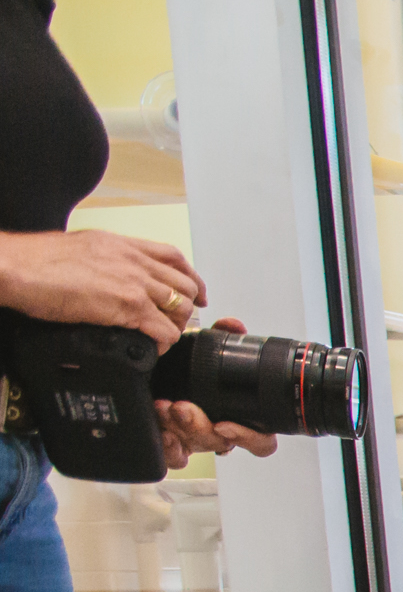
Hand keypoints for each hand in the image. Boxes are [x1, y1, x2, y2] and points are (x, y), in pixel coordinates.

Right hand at [0, 230, 207, 346]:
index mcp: (123, 245)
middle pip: (184, 283)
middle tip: (176, 321)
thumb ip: (104, 259)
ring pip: (180, 306)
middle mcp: (134, 260)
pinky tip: (154, 346)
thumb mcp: (81, 249)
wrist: (17, 267)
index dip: (190, 277)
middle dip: (186, 306)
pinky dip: (165, 341)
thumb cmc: (36, 260)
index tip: (195, 292)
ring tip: (163, 335)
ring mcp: (134, 282)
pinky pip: (164, 329)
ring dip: (176, 324)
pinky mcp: (127, 305)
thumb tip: (109, 275)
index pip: (173, 256)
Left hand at [156, 319, 277, 470]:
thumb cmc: (180, 369)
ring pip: (196, 448)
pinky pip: (174, 459)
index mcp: (236, 415)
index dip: (250, 437)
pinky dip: (169, 449)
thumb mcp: (200, 349)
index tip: (226, 424)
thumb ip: (220, 337)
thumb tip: (234, 326)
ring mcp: (194, 441)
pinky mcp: (171, 447)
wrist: (148, 375)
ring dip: (181, 428)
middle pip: (222, 443)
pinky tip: (161, 433)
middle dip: (200, 426)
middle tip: (182, 407)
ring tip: (164, 407)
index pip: (260, 439)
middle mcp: (217, 431)